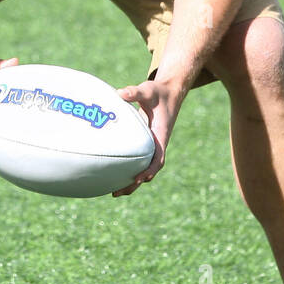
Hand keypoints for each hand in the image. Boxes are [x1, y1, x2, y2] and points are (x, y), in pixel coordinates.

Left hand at [111, 77, 185, 194]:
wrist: (169, 93)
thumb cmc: (158, 93)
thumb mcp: (148, 90)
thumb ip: (135, 92)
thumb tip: (119, 93)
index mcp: (161, 134)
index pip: (158, 158)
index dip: (149, 170)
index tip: (139, 179)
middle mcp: (157, 143)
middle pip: (149, 170)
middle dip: (135, 183)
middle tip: (117, 193)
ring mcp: (151, 144)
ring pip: (143, 167)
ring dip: (131, 181)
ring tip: (114, 192)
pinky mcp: (145, 142)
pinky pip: (138, 160)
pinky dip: (129, 169)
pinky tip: (115, 174)